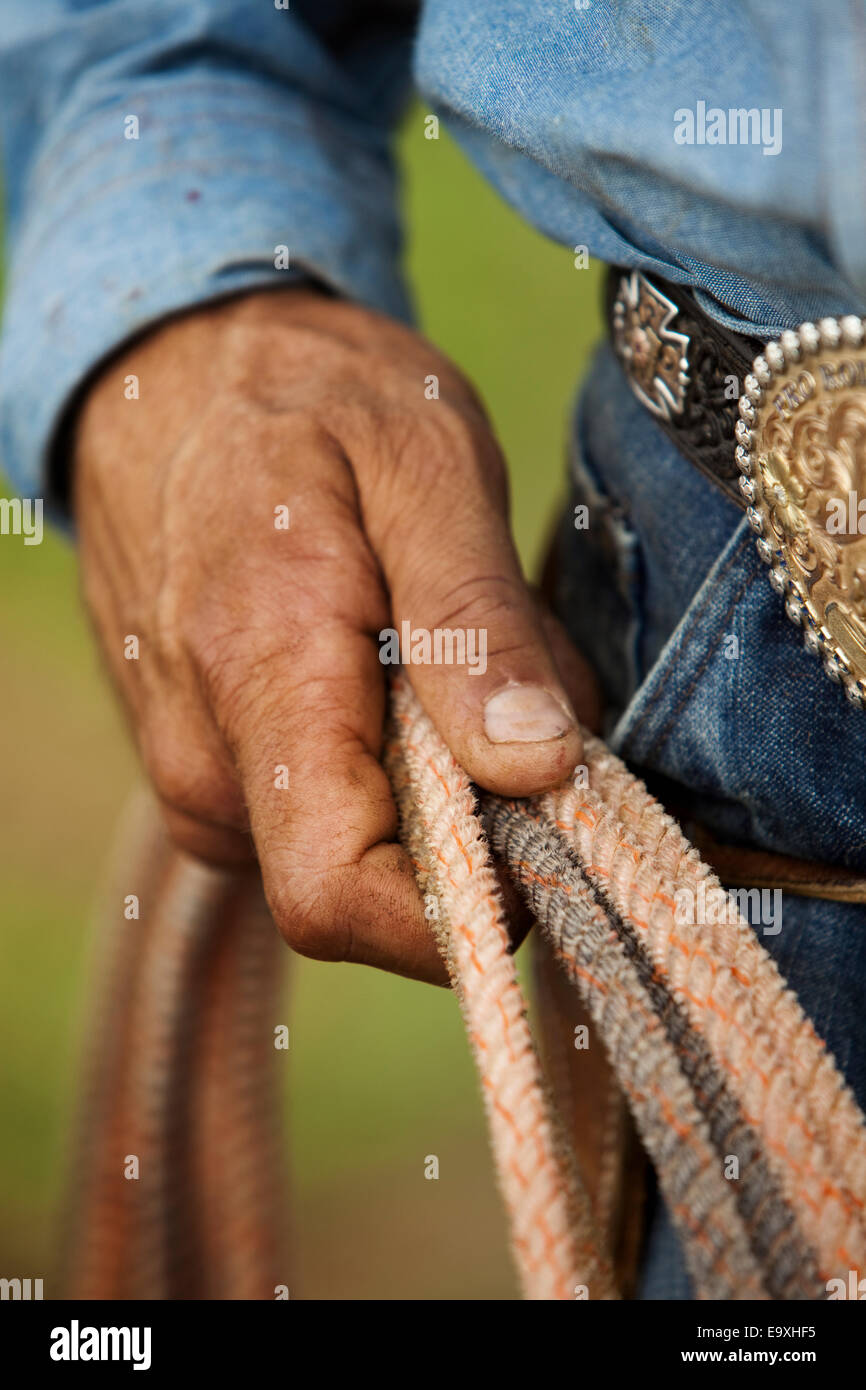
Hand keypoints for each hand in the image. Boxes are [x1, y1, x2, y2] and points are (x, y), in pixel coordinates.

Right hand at [73, 288, 599, 983]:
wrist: (171, 372)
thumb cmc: (306, 401)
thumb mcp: (424, 466)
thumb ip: (474, 623)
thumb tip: (537, 768)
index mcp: (259, 682)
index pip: (339, 897)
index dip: (465, 909)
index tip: (548, 826)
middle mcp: (206, 762)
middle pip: (374, 882)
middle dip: (480, 810)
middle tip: (507, 670)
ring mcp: (196, 773)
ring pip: (358, 849)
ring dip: (442, 775)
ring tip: (442, 640)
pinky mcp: (210, 767)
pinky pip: (324, 813)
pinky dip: (395, 760)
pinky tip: (396, 657)